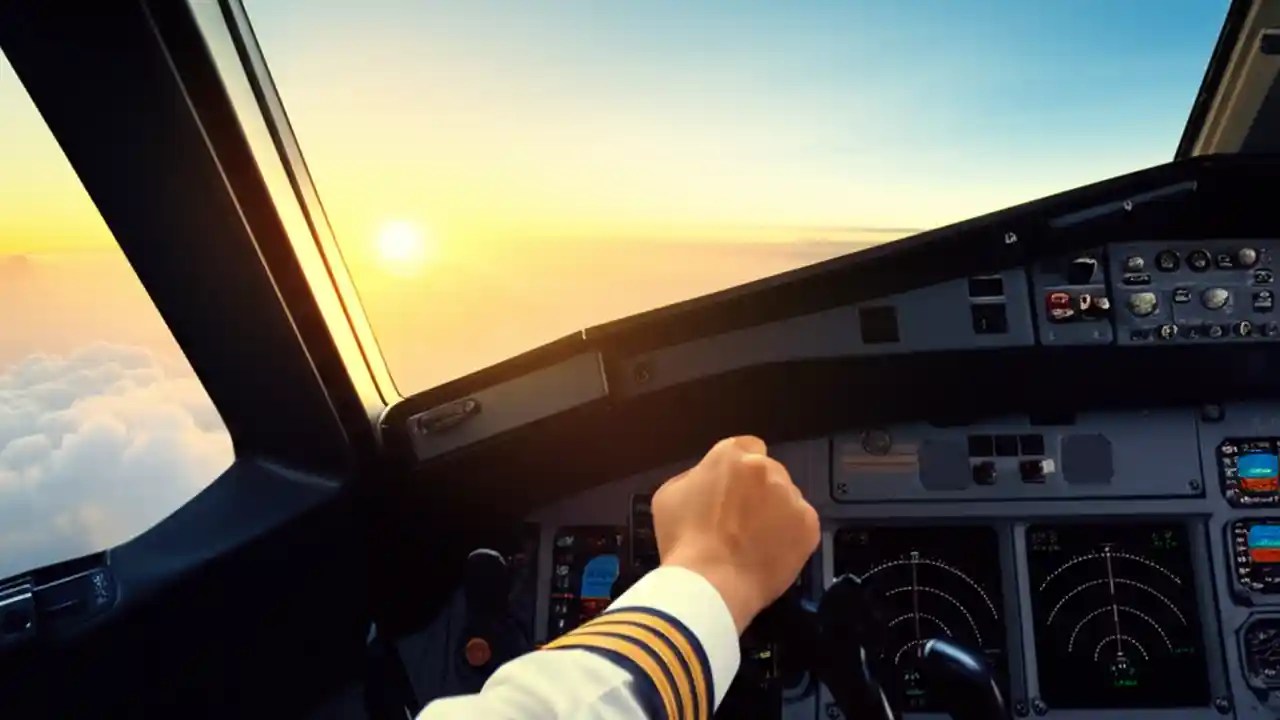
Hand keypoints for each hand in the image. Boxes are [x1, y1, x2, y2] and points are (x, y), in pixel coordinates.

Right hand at [651, 436, 819, 633]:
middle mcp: (766, 467)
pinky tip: (771, 553)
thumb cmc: (683, 540)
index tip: (732, 489)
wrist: (710, 583)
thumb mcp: (670, 496)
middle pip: (768, 471)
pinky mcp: (809, 524)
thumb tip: (709, 481)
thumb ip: (696, 478)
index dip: (739, 469)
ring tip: (756, 542)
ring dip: (775, 512)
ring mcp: (791, 496)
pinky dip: (790, 536)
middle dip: (758, 490)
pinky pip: (801, 524)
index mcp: (730, 455)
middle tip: (742, 520)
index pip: (745, 447)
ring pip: (786, 497)